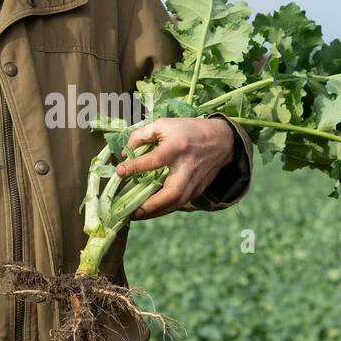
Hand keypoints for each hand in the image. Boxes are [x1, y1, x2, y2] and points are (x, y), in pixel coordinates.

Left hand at [113, 117, 235, 220]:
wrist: (222, 140)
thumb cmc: (188, 131)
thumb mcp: (163, 125)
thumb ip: (141, 136)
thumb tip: (125, 154)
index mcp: (177, 147)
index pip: (155, 160)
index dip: (136, 166)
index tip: (119, 171)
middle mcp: (187, 167)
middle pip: (172, 191)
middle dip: (152, 204)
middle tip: (132, 210)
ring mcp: (195, 181)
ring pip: (177, 203)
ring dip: (156, 212)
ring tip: (137, 215)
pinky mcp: (198, 189)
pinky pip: (180, 203)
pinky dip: (165, 209)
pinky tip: (151, 211)